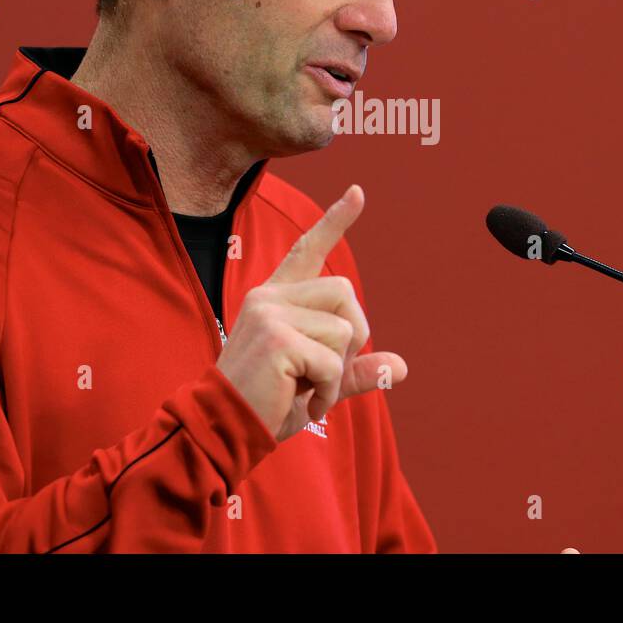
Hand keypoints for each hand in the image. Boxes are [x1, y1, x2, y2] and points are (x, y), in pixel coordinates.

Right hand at [216, 184, 407, 441]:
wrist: (222, 429)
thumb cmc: (265, 406)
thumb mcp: (317, 383)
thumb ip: (353, 371)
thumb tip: (400, 366)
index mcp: (276, 299)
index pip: (307, 250)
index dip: (335, 222)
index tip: (358, 192)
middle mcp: (270, 298)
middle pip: (344, 292)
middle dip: (352, 336)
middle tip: (326, 374)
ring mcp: (271, 314)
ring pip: (343, 328)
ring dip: (337, 371)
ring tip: (309, 391)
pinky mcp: (276, 338)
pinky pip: (332, 361)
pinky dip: (328, 390)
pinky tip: (305, 403)